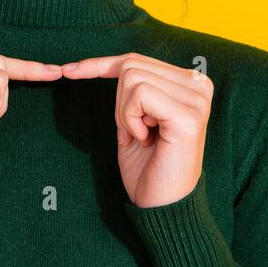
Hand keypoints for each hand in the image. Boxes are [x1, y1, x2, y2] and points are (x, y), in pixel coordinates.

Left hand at [60, 53, 212, 207]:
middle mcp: (199, 85)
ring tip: (143, 138)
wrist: (163, 207)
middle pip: (131, 66)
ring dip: (125, 113)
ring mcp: (196, 99)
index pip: (136, 59)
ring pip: (132, 78)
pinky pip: (139, 95)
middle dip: (119, 103)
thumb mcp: (134, 119)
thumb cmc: (148, 167)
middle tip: (134, 134)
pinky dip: (130, 119)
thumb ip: (130, 89)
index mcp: (189, 83)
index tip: (68, 71)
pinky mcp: (188, 115)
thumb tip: (96, 64)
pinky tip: (147, 139)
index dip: (99, 64)